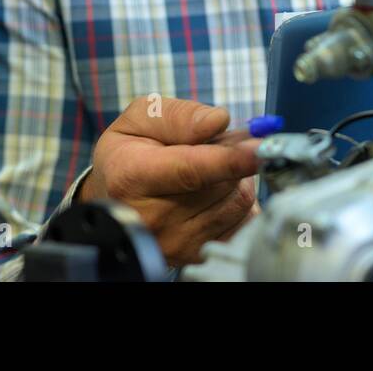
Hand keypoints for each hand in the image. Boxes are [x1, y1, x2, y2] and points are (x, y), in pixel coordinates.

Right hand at [77, 96, 261, 265]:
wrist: (113, 198)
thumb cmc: (128, 153)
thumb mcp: (140, 118)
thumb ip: (178, 116)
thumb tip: (217, 122)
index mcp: (133, 177)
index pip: (190, 171)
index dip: (229, 160)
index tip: (259, 149)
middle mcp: (152, 218)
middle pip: (222, 184)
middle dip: (232, 157)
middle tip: (215, 145)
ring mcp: (174, 243)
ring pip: (238, 203)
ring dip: (238, 178)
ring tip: (210, 169)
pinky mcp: (195, 256)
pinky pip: (242, 224)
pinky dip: (239, 202)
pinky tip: (217, 193)